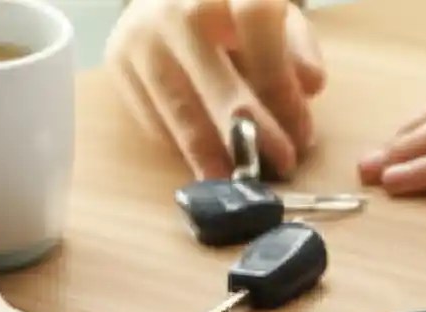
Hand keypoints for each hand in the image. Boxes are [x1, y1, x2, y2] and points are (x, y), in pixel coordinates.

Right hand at [107, 0, 325, 178]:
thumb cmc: (236, 16)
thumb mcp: (280, 20)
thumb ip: (299, 50)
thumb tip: (310, 85)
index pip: (257, 23)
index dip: (281, 82)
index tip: (301, 131)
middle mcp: (176, 7)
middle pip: (216, 78)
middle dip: (250, 134)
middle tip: (277, 168)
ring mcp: (140, 34)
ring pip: (180, 108)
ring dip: (214, 154)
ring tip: (240, 180)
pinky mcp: (116, 61)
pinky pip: (154, 119)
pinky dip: (184, 146)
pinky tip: (208, 158)